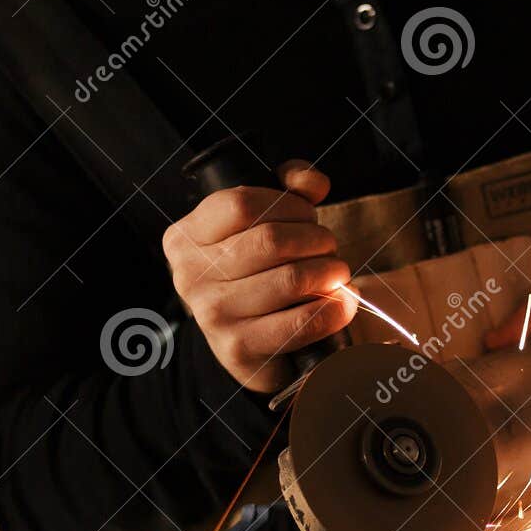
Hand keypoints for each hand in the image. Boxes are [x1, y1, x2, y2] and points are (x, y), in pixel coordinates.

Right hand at [162, 161, 355, 392]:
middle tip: (330, 248)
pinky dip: (334, 309)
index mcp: (186, 237)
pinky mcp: (240, 347)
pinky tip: (344, 301)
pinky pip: (301, 321)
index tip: (308, 216)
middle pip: (271, 240)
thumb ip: (288, 190)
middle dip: (316, 239)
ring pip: (290, 279)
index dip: (288, 204)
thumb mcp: (262, 225)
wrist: (250, 346)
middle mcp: (190, 275)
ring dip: (330, 272)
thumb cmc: (257, 275)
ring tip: (338, 273)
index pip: (241, 203)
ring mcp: (212, 314)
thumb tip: (314, 182)